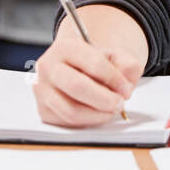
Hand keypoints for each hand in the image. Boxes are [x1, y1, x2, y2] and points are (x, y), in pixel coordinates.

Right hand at [33, 6, 148, 126]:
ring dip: (97, 115)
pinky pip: (66, 123)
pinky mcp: (43, 109)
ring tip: (110, 110)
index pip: (93, 63)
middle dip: (104, 100)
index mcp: (65, 46)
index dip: (114, 79)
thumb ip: (127, 64)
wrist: (79, 67)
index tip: (126, 89)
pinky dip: (86, 121)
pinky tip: (96, 113)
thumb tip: (125, 84)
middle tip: (119, 104)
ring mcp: (42, 89)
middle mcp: (48, 66)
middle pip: (77, 87)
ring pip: (70, 111)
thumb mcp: (116, 55)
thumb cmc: (97, 62)